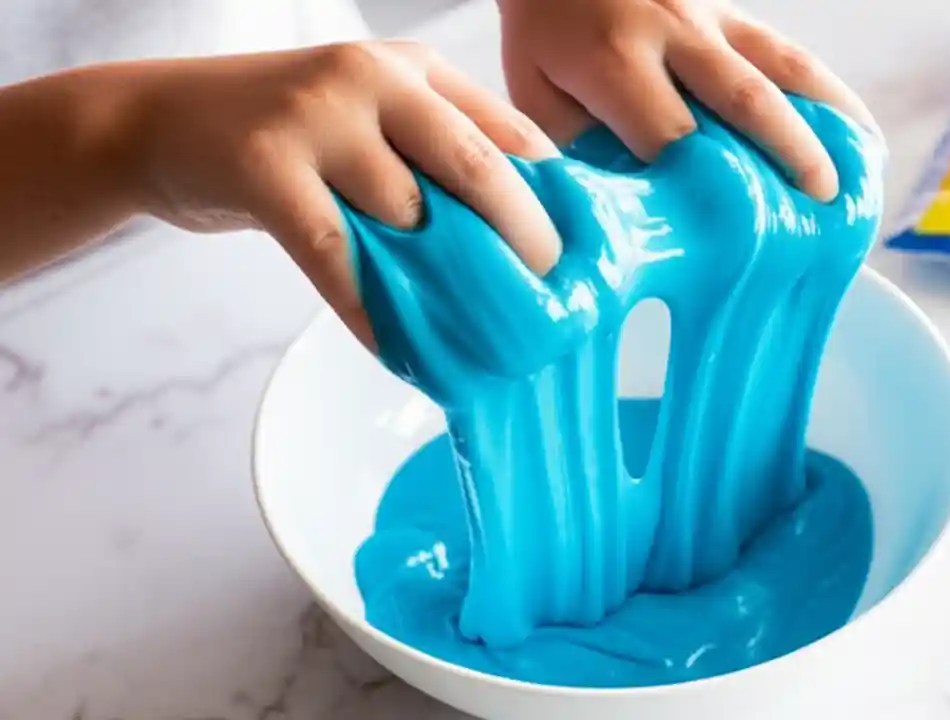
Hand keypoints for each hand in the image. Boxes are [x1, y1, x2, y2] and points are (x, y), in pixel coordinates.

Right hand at [121, 42, 562, 345]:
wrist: (162, 121)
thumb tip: (519, 249)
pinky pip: (336, 255)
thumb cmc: (289, 139)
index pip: (511, 133)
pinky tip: (399, 352)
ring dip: (448, 291)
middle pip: (478, 168)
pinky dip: (372, 311)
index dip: (557, 203)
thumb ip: (434, 164)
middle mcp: (376, 79)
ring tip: (485, 345)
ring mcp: (317, 116)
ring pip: (407, 215)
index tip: (587, 261)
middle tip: (553, 305)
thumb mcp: (373, 124)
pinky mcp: (264, 164)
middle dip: (526, 244)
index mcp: (416, 70)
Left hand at [497, 0, 879, 201]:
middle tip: (821, 210)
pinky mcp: (732, 8)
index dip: (704, 191)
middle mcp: (673, 31)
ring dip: (823, 123)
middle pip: (744, 100)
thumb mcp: (537, 91)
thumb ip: (576, 148)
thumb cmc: (546, 29)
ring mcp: (709, 15)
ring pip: (782, 68)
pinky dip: (827, 90)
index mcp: (615, 59)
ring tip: (854, 177)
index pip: (670, 136)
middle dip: (789, 157)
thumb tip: (619, 215)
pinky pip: (786, 49)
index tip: (728, 241)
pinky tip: (855, 128)